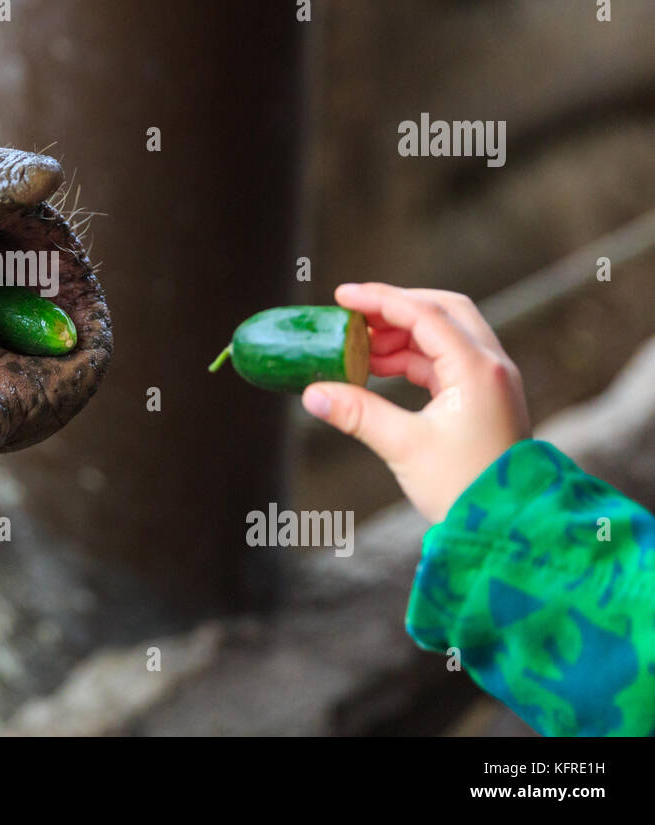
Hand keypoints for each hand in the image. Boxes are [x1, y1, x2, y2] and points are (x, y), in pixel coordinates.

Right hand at [301, 283, 530, 522]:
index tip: (342, 296)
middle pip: (442, 311)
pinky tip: (380, 369)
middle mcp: (491, 365)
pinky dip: (413, 357)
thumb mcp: (404, 447)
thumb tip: (312, 393)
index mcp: (477, 369)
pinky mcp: (484, 398)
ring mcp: (491, 381)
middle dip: (395, 308)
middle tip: (354, 316)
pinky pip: (446, 360)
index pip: (424, 314)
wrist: (511, 528)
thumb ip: (357, 413)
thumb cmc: (464, 488)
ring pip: (445, 334)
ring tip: (360, 349)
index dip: (380, 300)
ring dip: (402, 335)